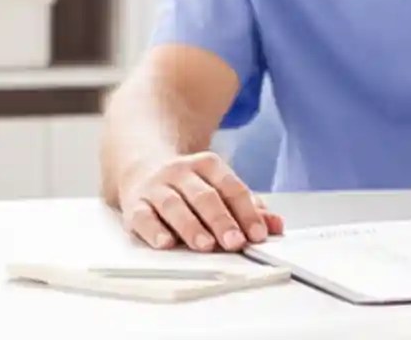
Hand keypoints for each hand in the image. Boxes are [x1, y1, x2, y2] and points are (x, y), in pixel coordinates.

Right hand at [117, 151, 284, 251]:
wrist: (142, 166)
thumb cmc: (189, 186)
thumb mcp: (219, 188)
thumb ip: (249, 208)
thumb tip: (277, 225)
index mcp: (207, 165)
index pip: (231, 187)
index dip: (247, 212)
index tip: (258, 234)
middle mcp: (181, 173)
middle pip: (204, 196)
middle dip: (221, 220)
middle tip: (235, 243)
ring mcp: (157, 187)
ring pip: (174, 205)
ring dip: (191, 226)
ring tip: (205, 245)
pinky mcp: (134, 204)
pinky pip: (142, 216)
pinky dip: (153, 231)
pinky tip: (165, 243)